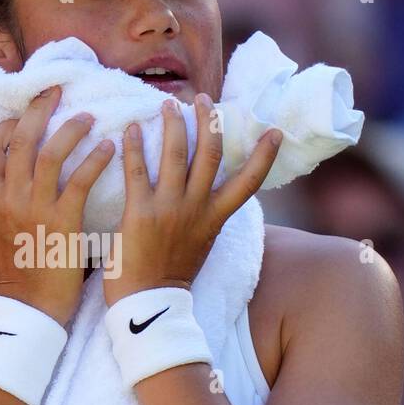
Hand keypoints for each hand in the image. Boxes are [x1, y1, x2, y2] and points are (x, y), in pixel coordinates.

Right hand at [0, 84, 114, 325]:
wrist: (30, 310)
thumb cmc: (10, 276)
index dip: (4, 127)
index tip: (21, 117)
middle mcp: (8, 199)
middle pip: (20, 140)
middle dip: (38, 110)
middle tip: (56, 91)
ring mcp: (35, 209)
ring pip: (50, 153)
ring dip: (70, 129)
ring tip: (88, 116)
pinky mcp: (64, 222)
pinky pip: (81, 181)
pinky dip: (95, 160)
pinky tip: (109, 148)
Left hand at [104, 92, 281, 305]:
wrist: (149, 305)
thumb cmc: (171, 278)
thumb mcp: (201, 245)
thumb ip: (206, 219)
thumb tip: (211, 199)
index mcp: (215, 218)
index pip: (248, 182)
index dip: (264, 155)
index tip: (274, 130)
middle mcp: (196, 208)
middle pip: (210, 154)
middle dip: (209, 121)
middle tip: (203, 99)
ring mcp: (168, 208)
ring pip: (176, 154)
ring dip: (173, 124)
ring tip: (168, 103)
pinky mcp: (139, 212)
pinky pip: (137, 170)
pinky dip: (133, 146)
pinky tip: (129, 128)